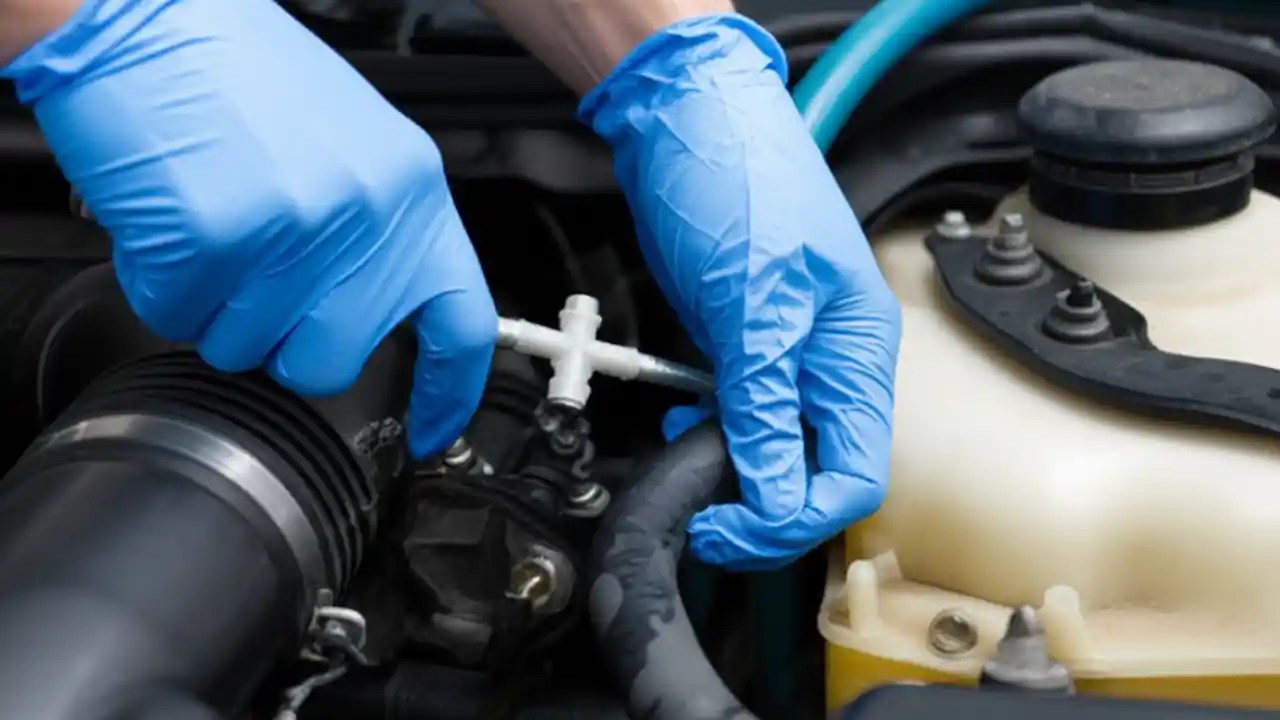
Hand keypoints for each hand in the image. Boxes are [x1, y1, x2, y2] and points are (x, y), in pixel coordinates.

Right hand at [3, 0, 496, 457]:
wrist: (143, 14)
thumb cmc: (233, 69)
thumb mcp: (348, 143)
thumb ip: (373, 231)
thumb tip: (370, 307)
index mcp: (412, 191)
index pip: (462, 320)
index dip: (452, 390)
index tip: (435, 428)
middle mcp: (368, 216)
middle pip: (332, 359)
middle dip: (281, 342)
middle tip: (251, 283)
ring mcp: (296, 230)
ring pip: (246, 346)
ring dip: (212, 303)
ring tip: (207, 219)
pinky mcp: (219, 238)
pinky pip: (179, 314)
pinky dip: (159, 278)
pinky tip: (169, 215)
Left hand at [581, 14, 901, 569]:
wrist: (688, 119)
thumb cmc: (740, 179)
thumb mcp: (754, 300)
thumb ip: (762, 401)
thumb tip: (771, 495)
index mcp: (858, 354)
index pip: (853, 475)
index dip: (796, 518)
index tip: (734, 527)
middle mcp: (830, 362)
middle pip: (815, 474)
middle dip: (762, 509)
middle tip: (704, 517)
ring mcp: (786, 353)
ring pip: (773, 451)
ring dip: (731, 474)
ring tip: (685, 469)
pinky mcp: (745, 343)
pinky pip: (739, 414)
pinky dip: (710, 434)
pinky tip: (681, 426)